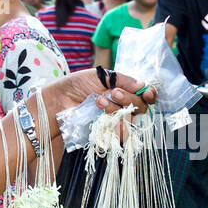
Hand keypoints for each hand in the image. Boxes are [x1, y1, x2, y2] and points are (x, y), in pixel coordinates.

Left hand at [40, 68, 156, 135]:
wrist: (58, 101)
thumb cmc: (76, 85)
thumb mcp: (100, 75)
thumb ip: (122, 79)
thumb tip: (143, 85)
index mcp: (123, 89)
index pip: (145, 94)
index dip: (150, 94)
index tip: (147, 93)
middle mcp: (122, 104)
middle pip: (141, 106)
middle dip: (128, 99)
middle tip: (112, 92)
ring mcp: (115, 119)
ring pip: (131, 119)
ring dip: (116, 109)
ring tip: (99, 102)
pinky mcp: (107, 131)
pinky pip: (121, 132)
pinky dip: (113, 123)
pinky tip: (100, 114)